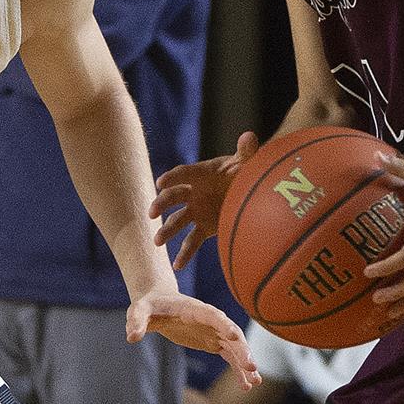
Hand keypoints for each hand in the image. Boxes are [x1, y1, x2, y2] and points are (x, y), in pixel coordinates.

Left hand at [129, 290, 258, 388]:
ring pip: (235, 347)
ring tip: (255, 382)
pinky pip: (230, 356)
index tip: (236, 336)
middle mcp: (210, 319)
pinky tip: (246, 386)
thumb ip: (137, 321)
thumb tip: (131, 337)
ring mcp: (214, 331)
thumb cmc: (149, 305)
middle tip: (251, 367)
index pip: (213, 315)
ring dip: (245, 363)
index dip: (224, 325)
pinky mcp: (213, 342)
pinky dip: (239, 370)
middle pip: (231, 333)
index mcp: (195, 309)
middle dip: (242, 349)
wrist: (158, 303)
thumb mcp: (139, 310)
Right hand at [151, 131, 258, 269]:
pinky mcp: (204, 227)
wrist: (251, 190)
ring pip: (177, 221)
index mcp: (202, 174)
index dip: (172, 177)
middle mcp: (194, 192)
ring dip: (166, 230)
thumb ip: (247, 151)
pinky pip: (191, 241)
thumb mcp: (247, 162)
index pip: (183, 174)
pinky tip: (176, 266)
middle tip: (152, 213)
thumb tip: (249, 137)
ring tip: (156, 241)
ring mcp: (197, 211)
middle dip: (161, 204)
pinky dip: (184, 254)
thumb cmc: (245, 172)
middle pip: (173, 197)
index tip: (160, 183)